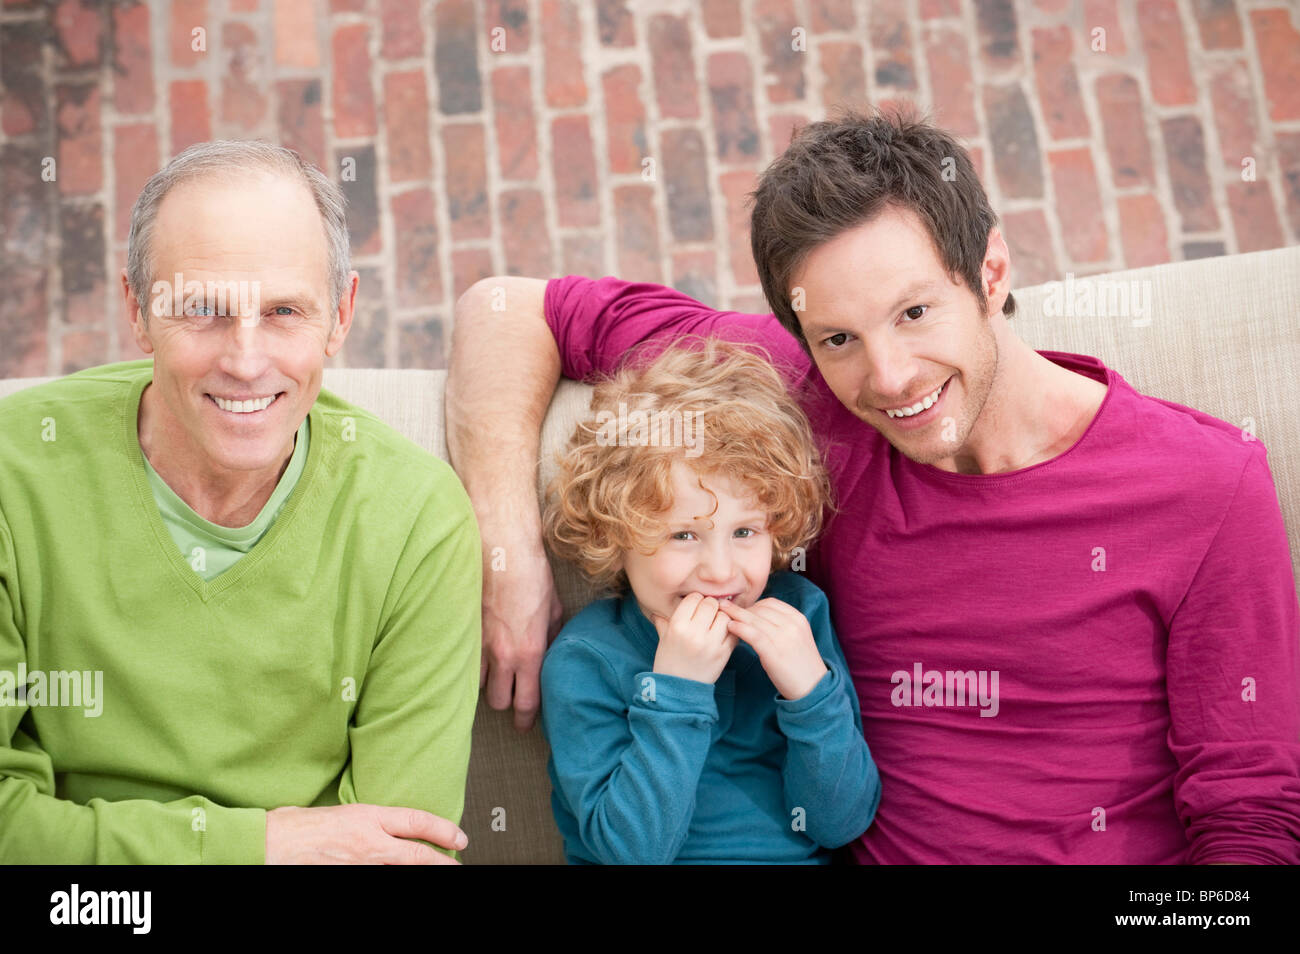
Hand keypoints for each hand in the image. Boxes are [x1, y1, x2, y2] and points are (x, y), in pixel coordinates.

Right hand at [265, 804, 467, 863]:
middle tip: (458, 863)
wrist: (267, 845)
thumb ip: (364, 821)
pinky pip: (378, 881)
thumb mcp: (338, 812)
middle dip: (442, 861)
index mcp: (367, 817)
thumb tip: (380, 827)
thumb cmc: (295, 826)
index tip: (459, 837)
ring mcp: (360, 865)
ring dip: (419, 871)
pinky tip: (402, 877)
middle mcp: (369, 843)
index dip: (443, 830)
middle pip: (418, 855)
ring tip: (435, 870)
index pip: (416, 821)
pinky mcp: (349, 878)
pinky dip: (393, 878)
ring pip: (402, 870)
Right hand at [480, 535, 563, 731]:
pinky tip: (472, 654)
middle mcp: (502, 655)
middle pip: (498, 701)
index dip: (526, 718)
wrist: (501, 548)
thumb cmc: (531, 574)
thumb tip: (550, 650)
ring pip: (476, 684)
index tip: (525, 724)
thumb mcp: (553, 608)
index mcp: (529, 652)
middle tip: (510, 691)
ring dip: (484, 681)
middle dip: (505, 700)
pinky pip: (461, 660)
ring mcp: (477, 644)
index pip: (527, 703)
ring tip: (491, 670)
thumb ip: (552, 636)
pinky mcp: (460, 630)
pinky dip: (466, 662)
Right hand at [650, 593, 737, 684]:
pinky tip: (722, 634)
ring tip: (715, 624)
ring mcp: (711, 644)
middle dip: (710, 606)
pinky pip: (733, 632)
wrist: (678, 690)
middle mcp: (694, 633)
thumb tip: (657, 607)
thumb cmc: (668, 662)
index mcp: (677, 626)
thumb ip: (664, 621)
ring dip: (721, 617)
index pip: (694, 598)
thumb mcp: (663, 639)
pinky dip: (730, 630)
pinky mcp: (723, 653)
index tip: (695, 607)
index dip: (696, 600)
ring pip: (724, 616)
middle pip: (711, 604)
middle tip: (707, 614)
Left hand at [718, 598, 827, 700]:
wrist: (813, 687)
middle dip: (741, 609)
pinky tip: (730, 627)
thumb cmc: (800, 664)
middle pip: (760, 609)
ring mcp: (784, 637)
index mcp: (798, 618)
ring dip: (735, 615)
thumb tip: (756, 617)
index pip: (770, 603)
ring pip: (754, 619)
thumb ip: (781, 625)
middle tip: (725, 608)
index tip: (740, 609)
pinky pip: (753, 634)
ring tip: (721, 613)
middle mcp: (792, 624)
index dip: (752, 604)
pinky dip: (739, 628)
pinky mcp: (774, 651)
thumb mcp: (796, 638)